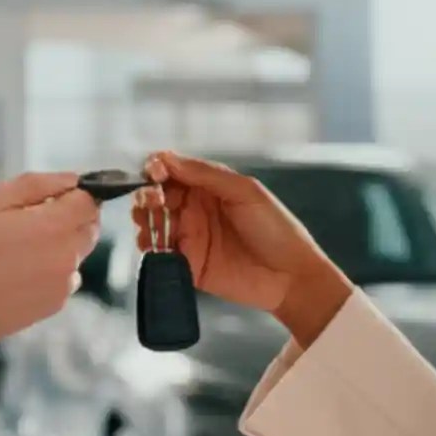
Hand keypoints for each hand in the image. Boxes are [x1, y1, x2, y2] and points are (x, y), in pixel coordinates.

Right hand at [0, 173, 99, 342]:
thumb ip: (37, 184)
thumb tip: (72, 179)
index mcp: (54, 227)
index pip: (90, 202)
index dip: (76, 194)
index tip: (57, 196)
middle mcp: (67, 257)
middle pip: (89, 229)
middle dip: (70, 219)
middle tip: (33, 221)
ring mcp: (62, 284)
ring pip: (76, 255)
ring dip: (60, 247)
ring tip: (20, 250)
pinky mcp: (54, 305)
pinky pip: (64, 280)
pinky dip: (50, 272)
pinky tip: (18, 272)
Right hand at [133, 152, 351, 346]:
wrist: (290, 277)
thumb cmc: (276, 229)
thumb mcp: (246, 192)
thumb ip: (206, 174)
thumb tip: (167, 158)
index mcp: (209, 187)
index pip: (172, 171)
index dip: (157, 169)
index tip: (153, 174)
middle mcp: (194, 209)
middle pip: (156, 196)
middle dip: (147, 195)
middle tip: (155, 201)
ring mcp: (189, 237)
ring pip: (152, 223)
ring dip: (145, 219)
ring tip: (152, 223)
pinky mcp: (186, 264)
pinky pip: (158, 254)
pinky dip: (149, 247)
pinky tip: (154, 244)